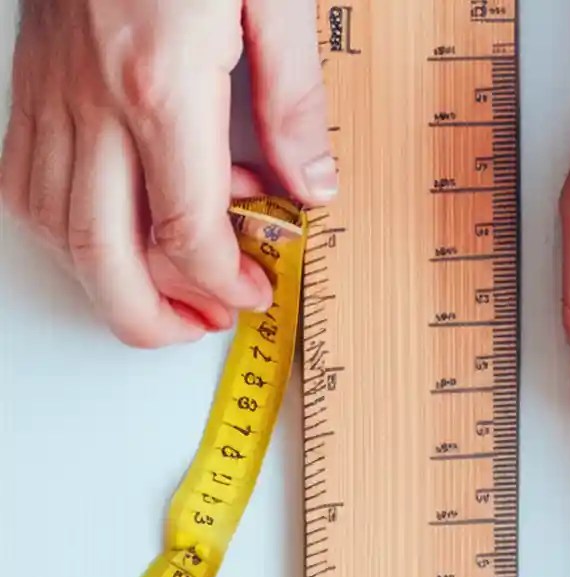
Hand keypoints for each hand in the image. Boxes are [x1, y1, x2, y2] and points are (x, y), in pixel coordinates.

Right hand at [0, 0, 334, 346]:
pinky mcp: (34, 84)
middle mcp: (94, 101)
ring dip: (108, 280)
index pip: (187, 226)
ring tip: (164, 294)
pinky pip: (25, 181)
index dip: (222, 279)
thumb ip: (294, 102)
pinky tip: (105, 234)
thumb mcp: (273, 0)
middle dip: (153, 312)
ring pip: (53, 225)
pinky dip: (60, 229)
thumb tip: (312, 187)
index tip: (252, 291)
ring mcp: (52, 94)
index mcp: (161, 86)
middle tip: (202, 324)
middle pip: (102, 251)